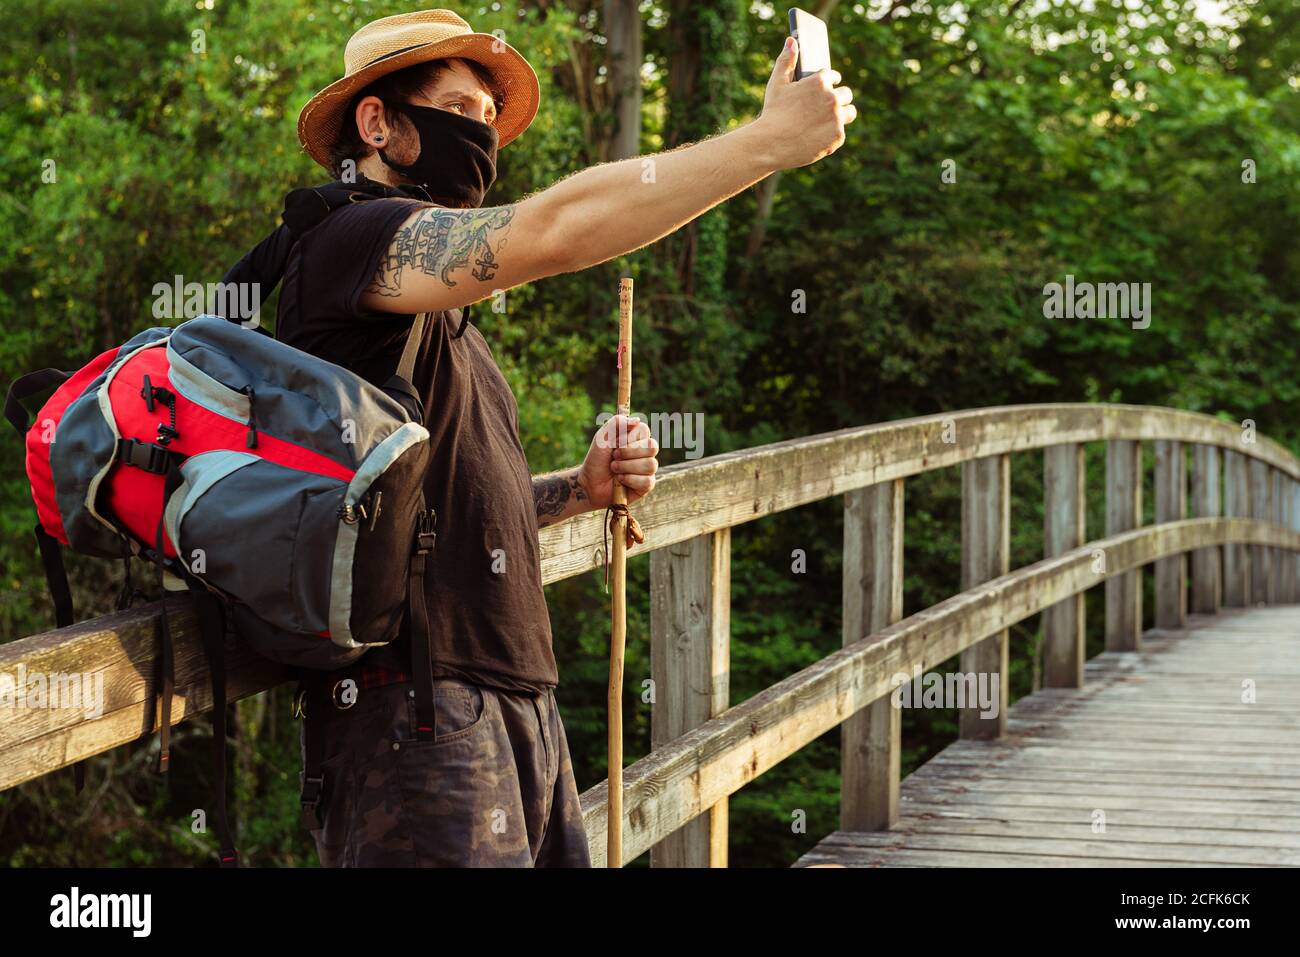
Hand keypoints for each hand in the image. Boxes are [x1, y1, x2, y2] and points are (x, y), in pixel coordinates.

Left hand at [578, 415, 659, 508]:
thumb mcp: (601, 438)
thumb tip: (636, 420)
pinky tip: (621, 480)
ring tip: (614, 469)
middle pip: (652, 446)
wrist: (590, 484)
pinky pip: (647, 481)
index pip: (644, 430)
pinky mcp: (647, 484)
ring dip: (627, 467)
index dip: (630, 437)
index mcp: (636, 437)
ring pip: (650, 464)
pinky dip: (630, 480)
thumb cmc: (597, 460)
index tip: (616, 443)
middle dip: (629, 453)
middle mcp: (645, 451)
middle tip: (614, 456)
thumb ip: (616, 424)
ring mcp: (647, 468)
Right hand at [754, 35, 855, 169]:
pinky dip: (831, 136)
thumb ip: (786, 61)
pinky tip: (818, 137)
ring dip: (842, 114)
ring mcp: (837, 118)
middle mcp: (832, 98)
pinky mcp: (837, 136)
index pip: (833, 77)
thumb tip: (792, 40)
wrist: (770, 145)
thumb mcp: (777, 84)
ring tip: (829, 120)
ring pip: (849, 112)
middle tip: (827, 107)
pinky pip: (840, 133)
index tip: (825, 88)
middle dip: (837, 98)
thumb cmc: (772, 113)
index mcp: (819, 81)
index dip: (829, 82)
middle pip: (846, 94)